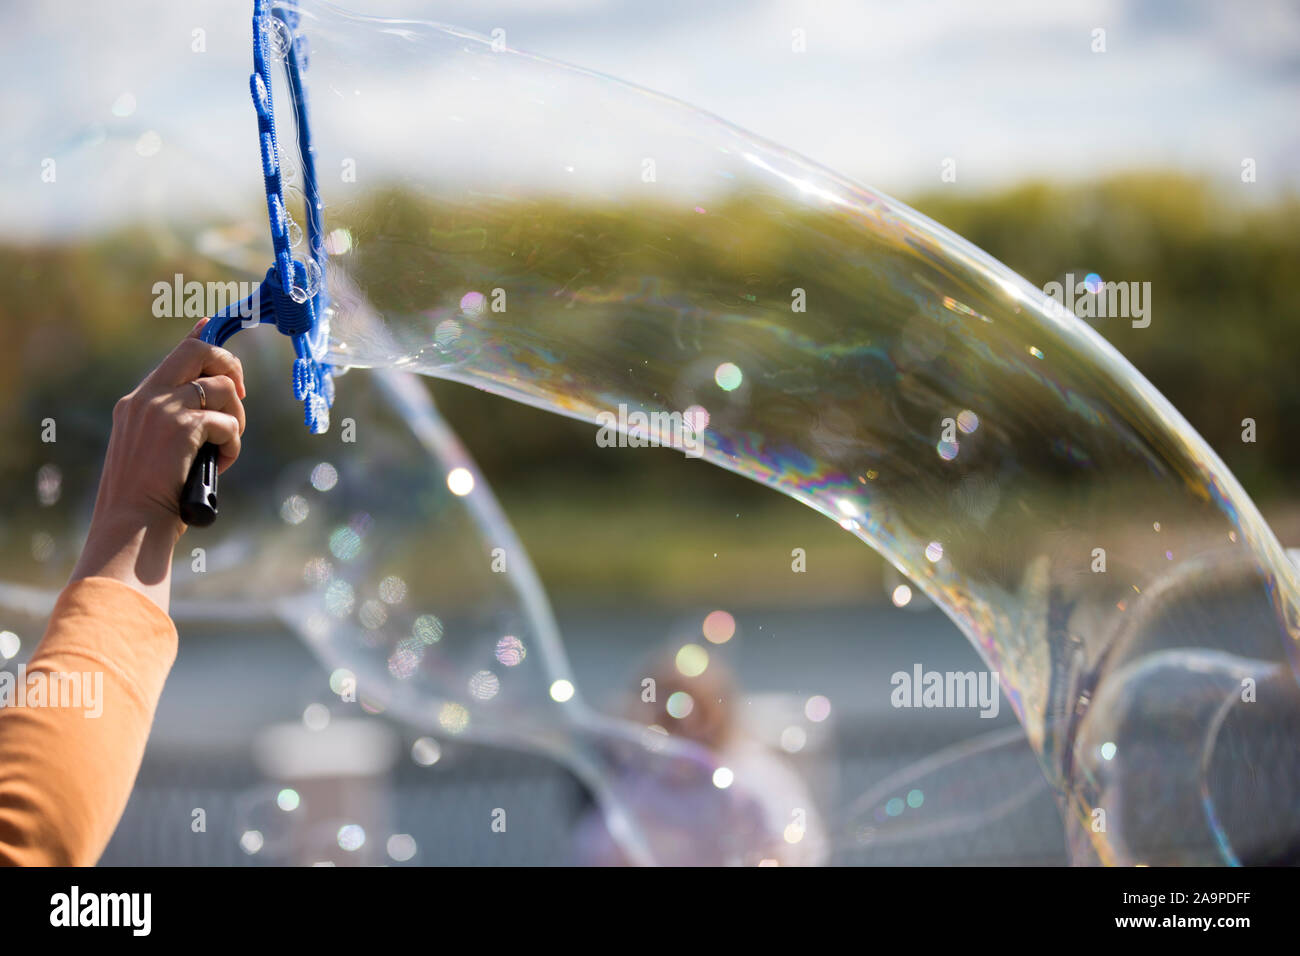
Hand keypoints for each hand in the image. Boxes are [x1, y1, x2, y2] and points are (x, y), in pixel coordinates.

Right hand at [71, 319, 247, 612]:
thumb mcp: (155, 451)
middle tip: (239, 395)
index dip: (203, 337)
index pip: (176, 353)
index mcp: (136, 402)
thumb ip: (177, 423)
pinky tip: (221, 463)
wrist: (132, 525)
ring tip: (224, 447)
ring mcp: (162, 410)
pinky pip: (227, 423)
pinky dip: (233, 444)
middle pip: (200, 351)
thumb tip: (211, 408)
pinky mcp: (181, 427)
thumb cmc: (148, 498)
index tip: (216, 326)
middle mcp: (146, 398)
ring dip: (235, 419)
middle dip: (230, 366)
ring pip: (222, 389)